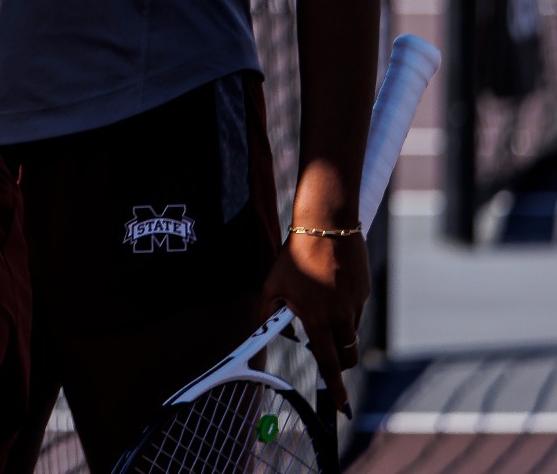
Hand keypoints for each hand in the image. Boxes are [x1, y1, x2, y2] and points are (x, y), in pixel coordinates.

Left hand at [261, 230, 369, 410]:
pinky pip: (356, 312)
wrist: (326, 227)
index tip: (340, 405)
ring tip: (320, 306)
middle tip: (327, 357)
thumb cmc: (294, 256)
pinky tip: (330, 289)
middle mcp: (341, 317)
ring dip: (339, 333)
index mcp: (317, 319)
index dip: (334, 387)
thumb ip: (266, 313)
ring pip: (351, 334)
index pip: (328, 362)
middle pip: (346, 356)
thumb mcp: (272, 284)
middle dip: (339, 364)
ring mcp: (356, 305)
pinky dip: (344, 311)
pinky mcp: (365, 293)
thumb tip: (269, 333)